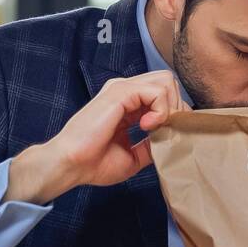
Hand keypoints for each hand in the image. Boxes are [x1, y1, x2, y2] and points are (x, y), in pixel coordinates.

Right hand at [5, 70, 187, 203]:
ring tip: (155, 128)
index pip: (163, 94)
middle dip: (176, 105)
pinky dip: (160, 109)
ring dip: (170, 106)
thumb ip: (153, 143)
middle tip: (165, 129)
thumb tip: (172, 139)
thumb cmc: (94, 163)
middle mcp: (125, 92)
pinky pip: (156, 91)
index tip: (169, 134)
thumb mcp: (134, 156)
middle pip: (167, 82)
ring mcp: (122, 89)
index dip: (174, 113)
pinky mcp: (120, 92)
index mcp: (128, 104)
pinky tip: (147, 126)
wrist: (70, 165)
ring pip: (165, 81)